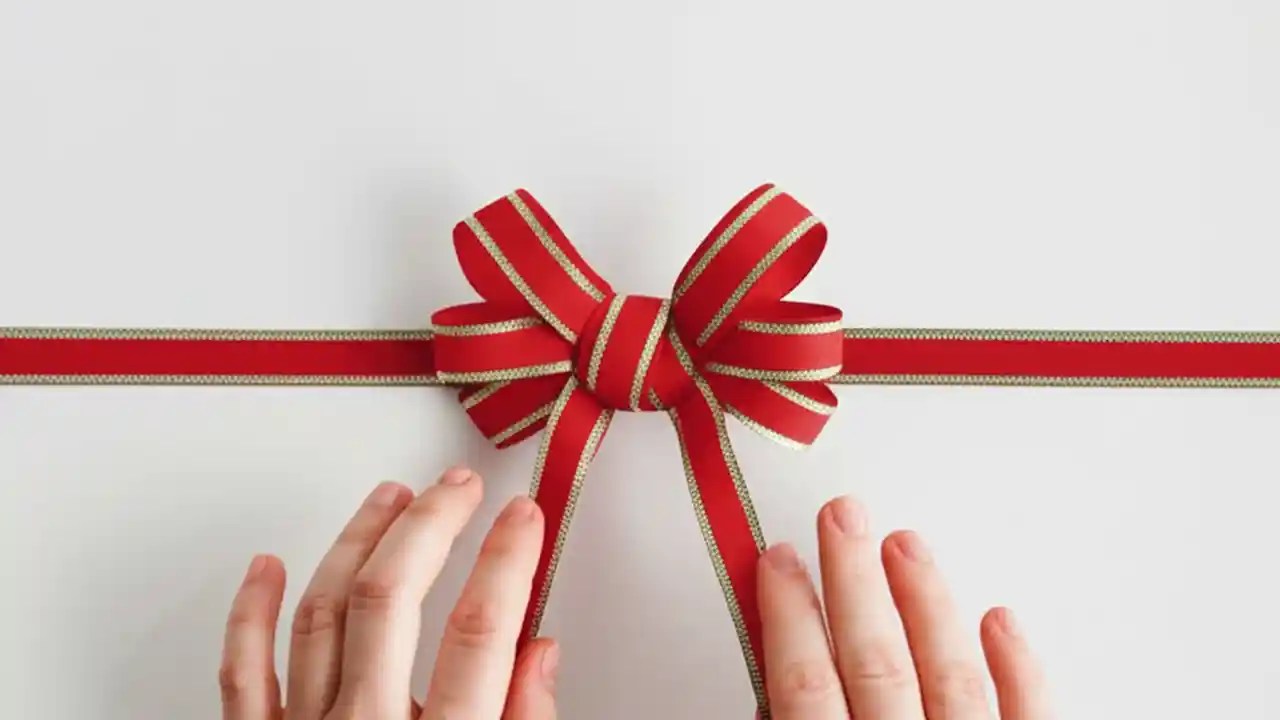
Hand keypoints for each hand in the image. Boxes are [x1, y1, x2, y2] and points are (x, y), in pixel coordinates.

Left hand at [219, 467, 557, 719]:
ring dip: (358, 540)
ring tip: (390, 497)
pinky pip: (242, 672)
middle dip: (430, 524)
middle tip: (459, 486)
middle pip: (389, 598)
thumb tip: (541, 656)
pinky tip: (267, 567)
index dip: (508, 560)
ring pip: (321, 612)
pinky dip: (250, 613)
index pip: (480, 631)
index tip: (524, 517)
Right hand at [759, 496, 1050, 719]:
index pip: (804, 684)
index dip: (787, 615)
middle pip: (875, 661)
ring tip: (906, 543)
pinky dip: (1018, 667)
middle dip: (853, 579)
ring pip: (950, 675)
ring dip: (925, 601)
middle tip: (842, 517)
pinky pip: (1029, 715)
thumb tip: (769, 697)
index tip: (780, 561)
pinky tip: (998, 619)